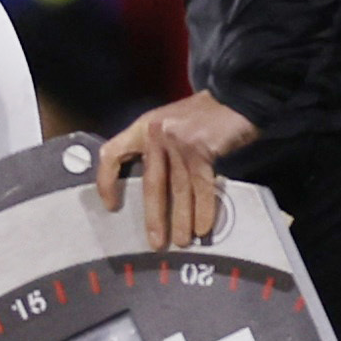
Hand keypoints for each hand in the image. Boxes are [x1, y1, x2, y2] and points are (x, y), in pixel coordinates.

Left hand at [95, 91, 259, 250]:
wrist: (235, 97)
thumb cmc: (201, 116)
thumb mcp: (168, 125)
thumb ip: (155, 149)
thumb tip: (151, 188)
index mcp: (142, 127)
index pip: (111, 154)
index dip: (106, 181)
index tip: (111, 205)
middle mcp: (156, 133)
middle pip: (151, 183)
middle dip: (154, 217)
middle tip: (155, 242)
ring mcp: (179, 141)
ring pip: (178, 189)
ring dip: (181, 219)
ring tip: (182, 241)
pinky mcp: (202, 148)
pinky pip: (201, 186)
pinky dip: (204, 209)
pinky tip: (204, 227)